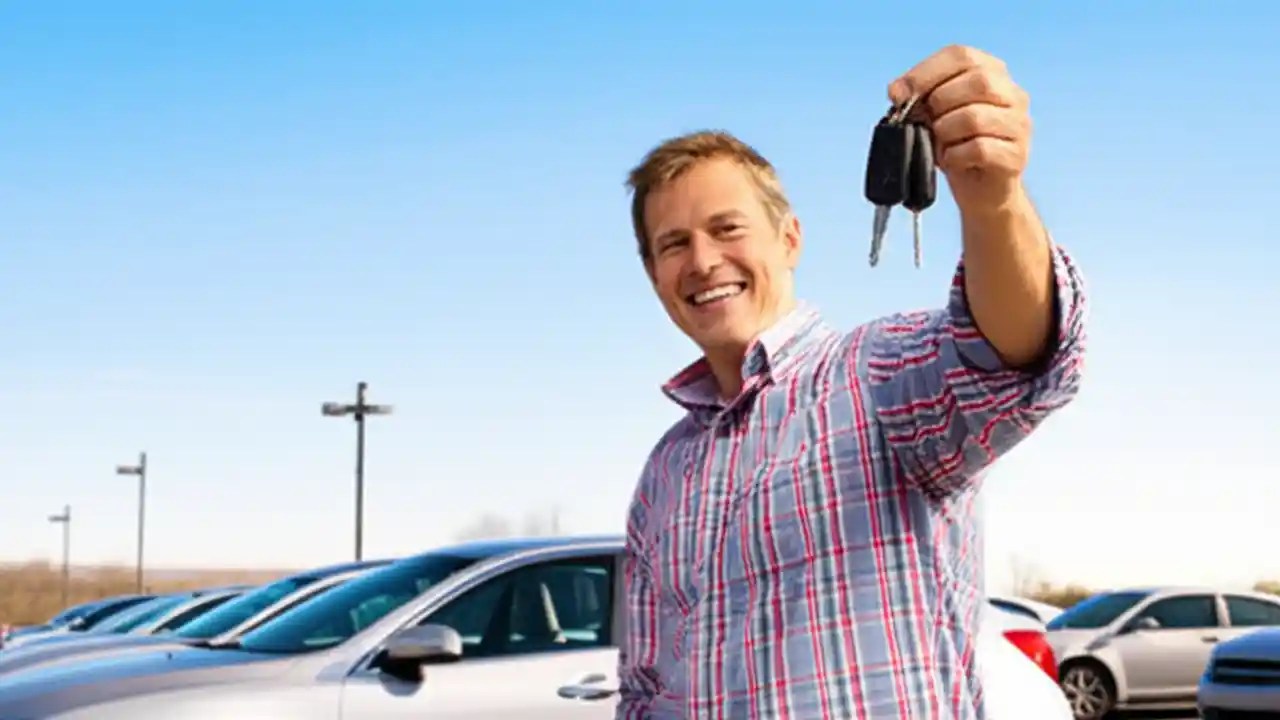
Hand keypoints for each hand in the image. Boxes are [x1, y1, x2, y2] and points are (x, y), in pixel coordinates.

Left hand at [889, 45, 1031, 212]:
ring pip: (975, 117)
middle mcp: (1013, 94)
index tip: (897, 93)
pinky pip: (980, 149)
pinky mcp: (1017, 155)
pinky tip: (952, 160)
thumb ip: (919, 97)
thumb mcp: (933, 115)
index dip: (925, 72)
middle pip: (977, 82)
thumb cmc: (956, 146)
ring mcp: (1019, 125)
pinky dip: (955, 156)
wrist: (982, 191)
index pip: (961, 55)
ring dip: (945, 132)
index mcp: (991, 72)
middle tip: (926, 123)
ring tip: (940, 144)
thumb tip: (896, 91)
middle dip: (939, 103)